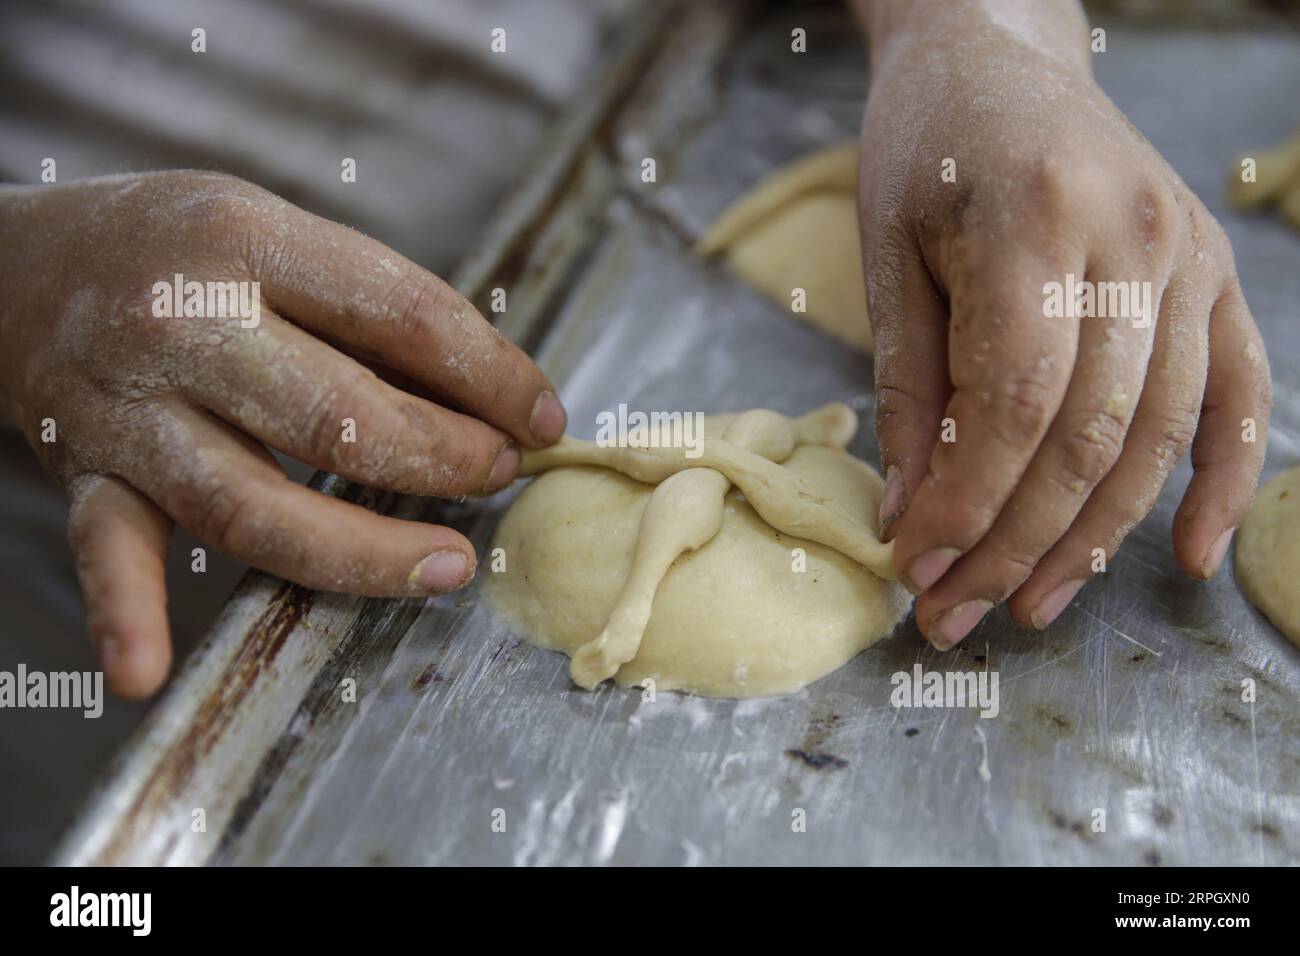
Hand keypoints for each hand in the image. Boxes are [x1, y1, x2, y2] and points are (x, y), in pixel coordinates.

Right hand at [0, 171, 566, 695]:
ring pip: (255, 505)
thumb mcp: (274, 230)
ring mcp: (131, 409)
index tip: (544, 416)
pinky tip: (144, 674)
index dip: (492, 374)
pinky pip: (104, 548)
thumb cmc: (174, 247)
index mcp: (246, 241)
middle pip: (342, 417)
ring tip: (450, 565)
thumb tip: (491, 390)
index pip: (402, 313)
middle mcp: (183, 323)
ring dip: (364, 549)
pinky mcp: (87, 472)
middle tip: (500, 473)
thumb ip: (369, 303)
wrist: (11, 267)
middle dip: (446, 458)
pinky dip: (123, 614)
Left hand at [857, 2, 1270, 649]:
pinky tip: (1193, 557)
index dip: (966, 505)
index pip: (1013, 406)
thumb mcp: (888, 261)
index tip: (914, 566)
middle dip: (1015, 543)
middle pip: (1086, 437)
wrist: (993, 63)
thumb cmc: (923, 155)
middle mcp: (1133, 240)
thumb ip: (907, 392)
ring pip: (1158, 436)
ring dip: (1093, 538)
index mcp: (1036, 221)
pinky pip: (1240, 395)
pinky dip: (1222, 482)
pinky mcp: (1212, 275)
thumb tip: (914, 521)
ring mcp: (1189, 258)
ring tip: (1030, 604)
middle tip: (954, 614)